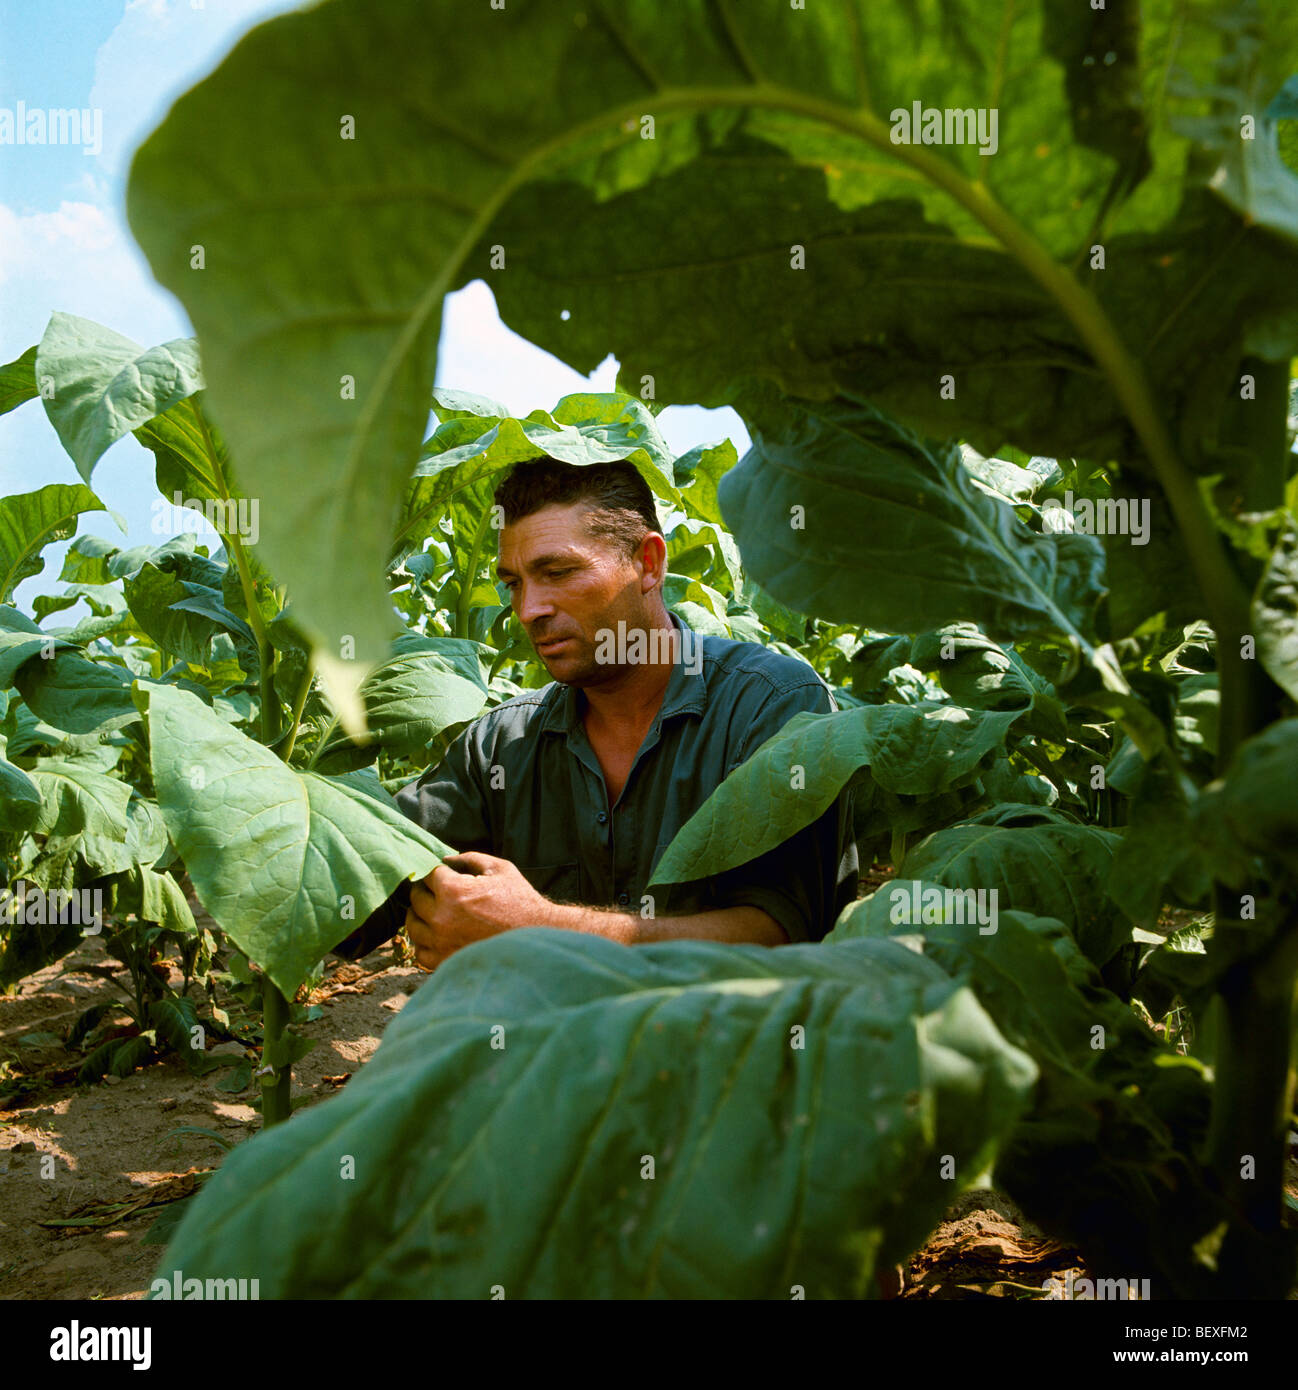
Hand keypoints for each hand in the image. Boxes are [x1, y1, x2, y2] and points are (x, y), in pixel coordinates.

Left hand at [406, 852, 551, 971]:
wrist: (536, 935)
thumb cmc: (519, 900)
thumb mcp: (499, 868)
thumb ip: (469, 859)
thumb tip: (446, 860)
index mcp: (453, 891)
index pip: (428, 875)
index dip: (437, 872)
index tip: (445, 875)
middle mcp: (441, 917)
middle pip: (416, 898)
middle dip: (426, 891)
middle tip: (439, 892)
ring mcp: (441, 942)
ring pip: (412, 925)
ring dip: (420, 916)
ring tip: (434, 913)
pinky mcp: (445, 962)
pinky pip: (421, 952)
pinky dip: (425, 943)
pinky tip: (437, 936)